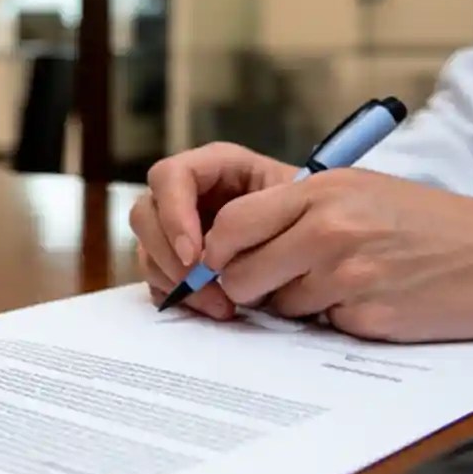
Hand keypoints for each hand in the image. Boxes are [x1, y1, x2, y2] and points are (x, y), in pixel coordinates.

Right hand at [130, 143, 297, 318]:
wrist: (327, 238)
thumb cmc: (313, 211)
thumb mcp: (293, 201)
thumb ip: (253, 218)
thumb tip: (212, 256)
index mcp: (214, 167)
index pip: (170, 177)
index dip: (173, 214)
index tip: (194, 255)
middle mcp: (188, 194)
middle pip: (145, 215)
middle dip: (167, 255)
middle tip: (200, 283)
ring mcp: (178, 229)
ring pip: (146, 251)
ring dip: (175, 281)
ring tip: (220, 304)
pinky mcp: (178, 261)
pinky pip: (156, 279)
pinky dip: (178, 296)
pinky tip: (211, 307)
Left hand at [202, 168, 472, 341]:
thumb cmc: (433, 226)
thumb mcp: (363, 194)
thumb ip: (299, 213)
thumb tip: (233, 247)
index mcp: (323, 191)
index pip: (233, 224)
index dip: (219, 251)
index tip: (224, 262)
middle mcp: (329, 229)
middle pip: (241, 273)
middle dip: (249, 288)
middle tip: (275, 287)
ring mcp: (348, 274)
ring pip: (277, 306)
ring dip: (296, 306)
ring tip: (343, 285)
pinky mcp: (367, 315)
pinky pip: (320, 328)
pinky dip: (335, 322)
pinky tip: (371, 302)